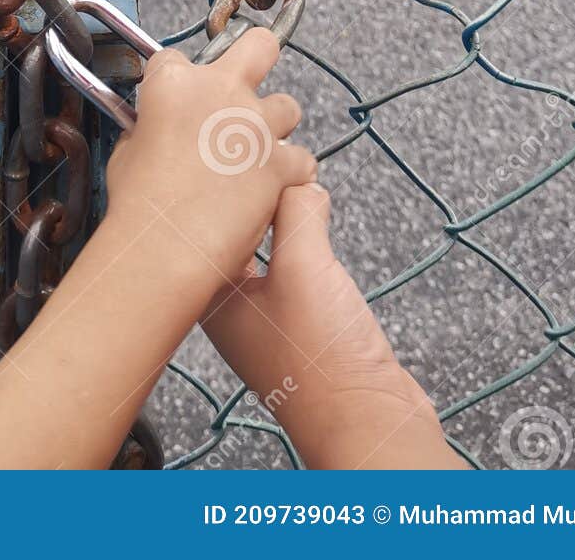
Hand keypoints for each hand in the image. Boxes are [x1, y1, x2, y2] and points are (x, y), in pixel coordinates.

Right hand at [104, 27, 314, 291]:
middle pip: (257, 45)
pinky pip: (302, 160)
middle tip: (247, 81)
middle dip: (256, 56)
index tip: (179, 100)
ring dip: (274, 127)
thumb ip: (148, 127)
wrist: (164, 248)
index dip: (178, 81)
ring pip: (287, 106)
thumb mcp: (127, 152)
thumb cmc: (138, 207)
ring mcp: (256, 125)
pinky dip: (292, 174)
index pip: (176, 59)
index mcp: (174, 83)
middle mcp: (220, 91)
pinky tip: (273, 192)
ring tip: (257, 155)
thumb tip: (157, 130)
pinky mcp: (281, 163)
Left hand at [204, 182, 463, 468]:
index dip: (226, 186)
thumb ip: (297, 211)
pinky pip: (296, 275)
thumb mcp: (304, 264)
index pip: (207, 225)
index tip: (246, 153)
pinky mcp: (302, 332)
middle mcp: (232, 311)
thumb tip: (300, 180)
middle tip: (277, 166)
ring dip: (285, 226)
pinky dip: (307, 251)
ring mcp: (266, 324)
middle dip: (258, 201)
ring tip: (302, 194)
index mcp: (213, 297)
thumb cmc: (321, 359)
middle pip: (236, 236)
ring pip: (267, 254)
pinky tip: (321, 238)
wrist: (367, 421)